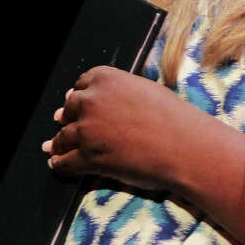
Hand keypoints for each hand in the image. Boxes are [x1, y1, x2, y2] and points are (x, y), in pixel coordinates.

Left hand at [45, 66, 217, 190]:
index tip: (81, 105)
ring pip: (62, 137)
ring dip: (59, 144)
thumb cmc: (174, 119)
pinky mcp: (89, 158)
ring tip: (57, 148)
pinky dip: (60, 165)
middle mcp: (93, 101)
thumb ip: (118, 92)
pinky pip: (64, 162)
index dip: (81, 97)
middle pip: (69, 109)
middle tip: (74, 126)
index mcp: (108, 79)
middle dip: (70, 118)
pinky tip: (59, 165)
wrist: (187, 147)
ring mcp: (88, 130)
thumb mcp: (147, 91)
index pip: (81, 84)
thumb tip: (91, 99)